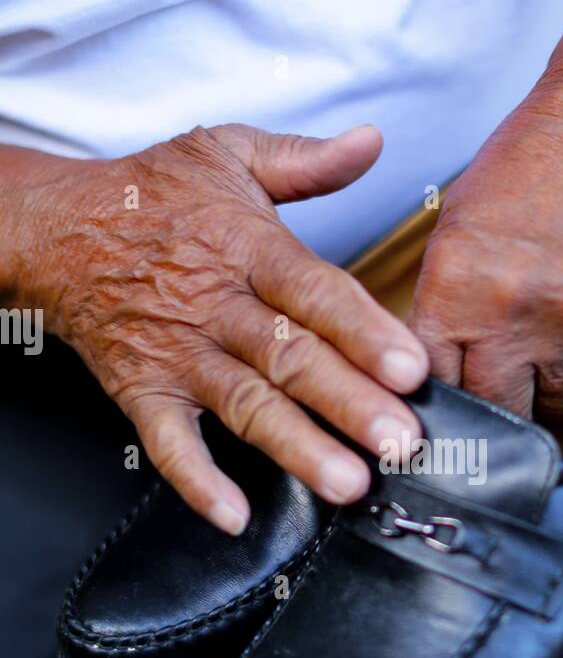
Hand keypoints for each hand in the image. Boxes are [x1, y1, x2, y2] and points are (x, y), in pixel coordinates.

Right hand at [7, 123, 427, 531]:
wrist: (57, 230)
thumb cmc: (150, 195)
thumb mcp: (227, 154)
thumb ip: (305, 159)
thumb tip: (371, 142)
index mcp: (246, 247)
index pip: (314, 292)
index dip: (364, 331)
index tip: (411, 367)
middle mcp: (215, 305)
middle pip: (290, 358)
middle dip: (349, 403)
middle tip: (400, 442)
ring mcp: (178, 354)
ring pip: (245, 406)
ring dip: (297, 448)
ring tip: (346, 483)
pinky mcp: (143, 390)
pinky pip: (168, 444)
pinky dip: (197, 482)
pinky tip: (235, 515)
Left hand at [408, 90, 562, 420]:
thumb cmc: (529, 169)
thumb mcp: (457, 231)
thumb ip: (446, 308)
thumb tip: (438, 379)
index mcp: (455, 289)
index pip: (440, 387)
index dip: (453, 401)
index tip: (465, 404)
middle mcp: (511, 311)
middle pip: (502, 411)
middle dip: (509, 407)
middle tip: (518, 384)